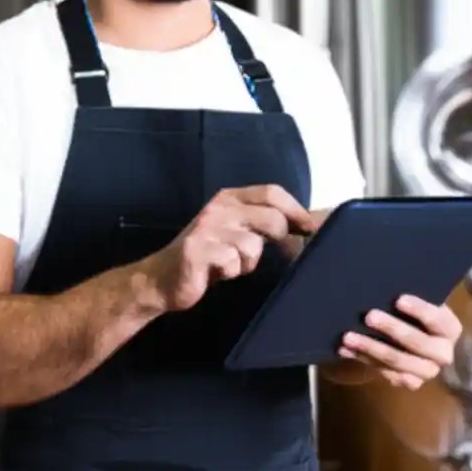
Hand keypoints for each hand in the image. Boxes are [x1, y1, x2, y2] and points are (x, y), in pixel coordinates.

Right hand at [140, 185, 316, 311]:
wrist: (162, 278)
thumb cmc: (206, 255)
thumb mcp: (234, 230)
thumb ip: (261, 223)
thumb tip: (305, 225)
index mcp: (229, 198)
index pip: (271, 192)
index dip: (295, 209)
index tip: (309, 227)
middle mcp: (219, 208)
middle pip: (271, 217)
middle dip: (277, 238)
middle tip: (262, 251)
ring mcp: (207, 228)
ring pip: (253, 245)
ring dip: (248, 262)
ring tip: (231, 264)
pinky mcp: (197, 250)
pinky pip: (232, 263)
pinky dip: (231, 272)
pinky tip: (217, 273)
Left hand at [338, 294, 462, 389]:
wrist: (403, 338)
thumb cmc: (409, 312)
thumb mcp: (414, 302)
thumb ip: (407, 297)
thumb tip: (384, 285)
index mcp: (449, 328)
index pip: (438, 320)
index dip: (420, 310)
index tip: (399, 299)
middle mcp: (443, 353)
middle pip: (418, 343)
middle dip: (392, 328)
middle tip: (368, 316)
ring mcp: (426, 371)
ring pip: (398, 361)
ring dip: (371, 347)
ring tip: (348, 337)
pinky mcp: (409, 382)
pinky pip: (385, 372)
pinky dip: (362, 359)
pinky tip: (345, 349)